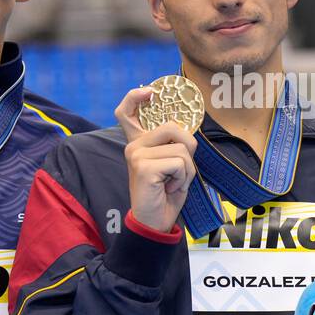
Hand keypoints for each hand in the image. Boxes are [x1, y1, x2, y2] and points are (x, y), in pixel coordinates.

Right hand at [115, 87, 197, 232]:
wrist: (154, 222)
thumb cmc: (165, 194)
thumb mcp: (171, 164)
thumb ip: (172, 145)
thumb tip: (185, 131)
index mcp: (138, 143)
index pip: (125, 111)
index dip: (135, 97)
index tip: (150, 92)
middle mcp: (133, 146)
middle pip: (173, 128)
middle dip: (188, 149)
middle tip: (179, 171)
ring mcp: (136, 155)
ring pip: (181, 149)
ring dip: (187, 170)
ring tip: (173, 183)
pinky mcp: (143, 167)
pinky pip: (179, 163)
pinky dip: (183, 179)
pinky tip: (169, 189)